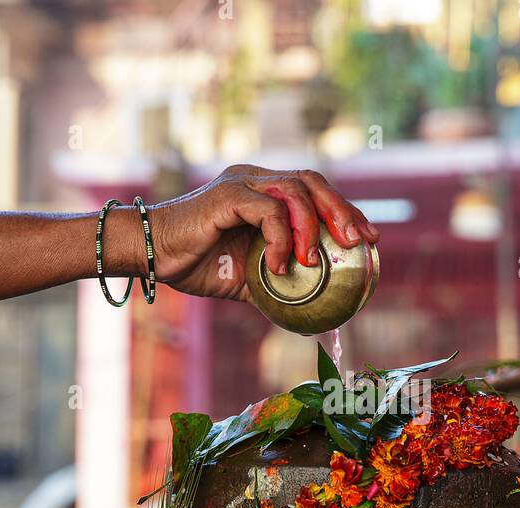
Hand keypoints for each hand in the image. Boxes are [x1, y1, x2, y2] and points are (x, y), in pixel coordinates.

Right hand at [149, 165, 379, 300]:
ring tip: (316, 260)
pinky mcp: (227, 195)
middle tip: (360, 241)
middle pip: (313, 181)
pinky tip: (280, 265)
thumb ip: (276, 284)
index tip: (369, 238)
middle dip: (343, 210)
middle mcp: (255, 179)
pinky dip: (281, 239)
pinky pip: (268, 211)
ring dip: (314, 226)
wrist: (150, 256)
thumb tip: (308, 315)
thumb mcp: (247, 278)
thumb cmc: (194, 264)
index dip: (345, 211)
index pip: (315, 192)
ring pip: (296, 191)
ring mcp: (242, 183)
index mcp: (262, 191)